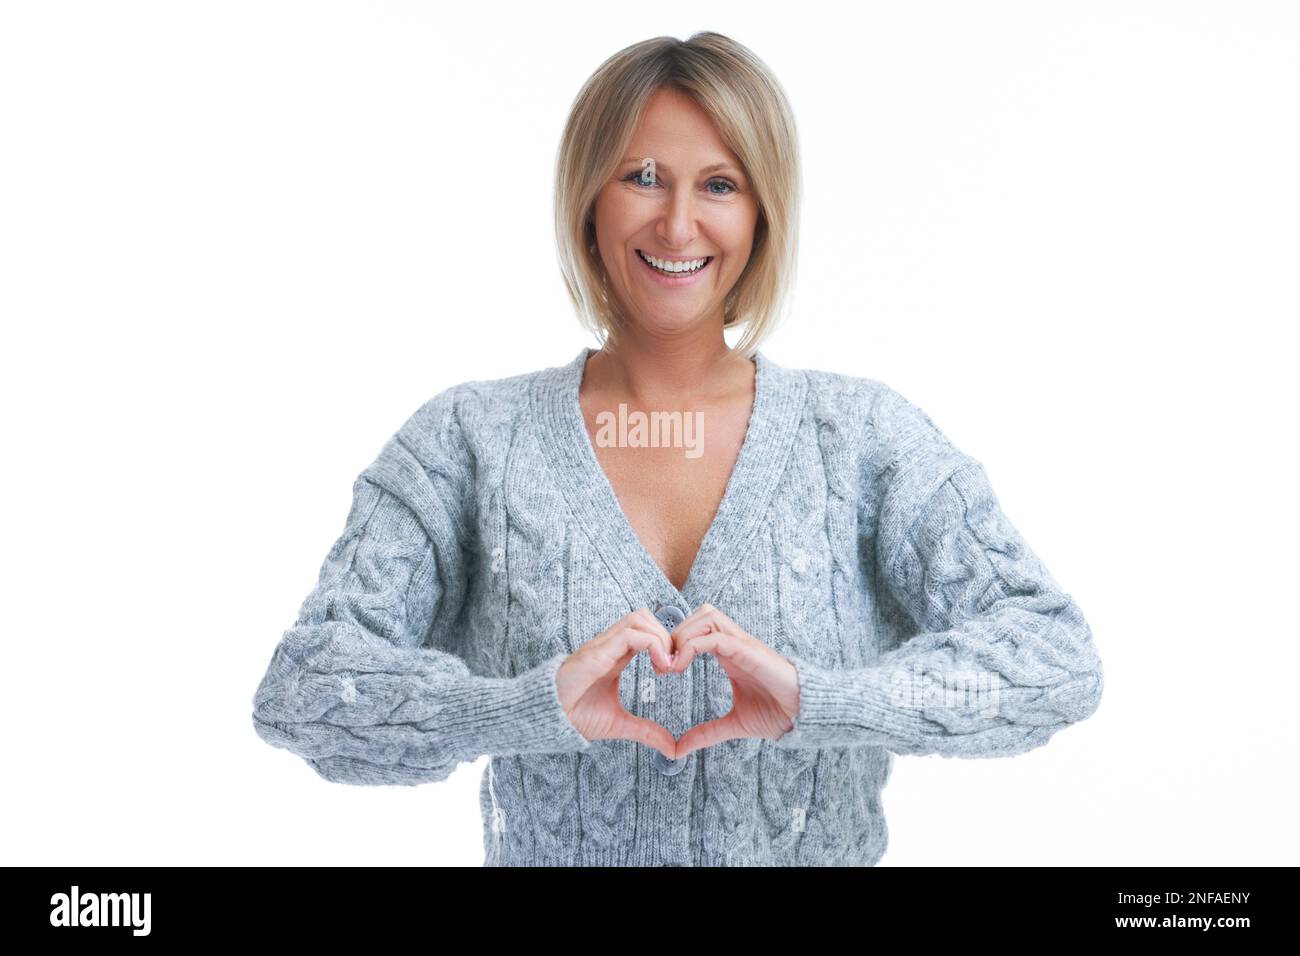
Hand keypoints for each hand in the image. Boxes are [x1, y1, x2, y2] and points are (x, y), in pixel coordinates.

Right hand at [555, 608, 677, 759]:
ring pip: (639, 618)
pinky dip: (651, 644)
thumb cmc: (577, 716)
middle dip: (666, 636)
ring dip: (660, 637)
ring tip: (666, 666)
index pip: (645, 630)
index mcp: (616, 655)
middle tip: (674, 666)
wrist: (550, 719)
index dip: (665, 643)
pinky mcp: (597, 653)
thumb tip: (672, 749)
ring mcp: (603, 646)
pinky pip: (629, 634)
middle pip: (644, 616)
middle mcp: (611, 645)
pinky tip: (659, 667)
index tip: (674, 669)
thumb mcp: (619, 724)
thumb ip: (646, 731)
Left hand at [666, 603, 800, 758]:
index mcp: (731, 653)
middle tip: (664, 664)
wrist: (803, 715)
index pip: (699, 628)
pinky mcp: (748, 651)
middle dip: (677, 633)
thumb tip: (679, 749)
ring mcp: (743, 644)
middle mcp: (735, 643)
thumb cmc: (776, 714)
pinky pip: (715, 636)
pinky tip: (682, 665)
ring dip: (684, 635)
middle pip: (700, 614)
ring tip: (673, 664)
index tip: (663, 670)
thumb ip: (706, 733)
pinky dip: (693, 645)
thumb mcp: (733, 724)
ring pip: (707, 616)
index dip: (677, 642)